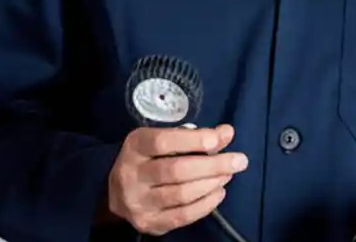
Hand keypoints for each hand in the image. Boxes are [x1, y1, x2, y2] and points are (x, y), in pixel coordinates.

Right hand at [105, 123, 248, 235]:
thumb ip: (193, 136)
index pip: (164, 142)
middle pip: (176, 170)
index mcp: (135, 146)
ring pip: (181, 194)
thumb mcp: (162, 140)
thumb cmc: (147, 160)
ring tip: (228, 175)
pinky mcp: (149, 223)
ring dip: (211, 184)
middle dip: (213, 165)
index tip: (220, 139)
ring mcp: (138, 202)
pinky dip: (205, 204)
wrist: (116, 194)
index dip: (194, 140)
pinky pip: (183, 216)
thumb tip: (226, 133)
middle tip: (239, 161)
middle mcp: (132, 174)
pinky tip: (218, 193)